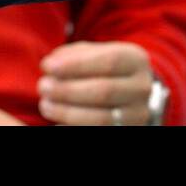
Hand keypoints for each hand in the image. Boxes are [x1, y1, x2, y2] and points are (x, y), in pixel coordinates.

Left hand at [36, 41, 155, 125]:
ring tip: (45, 104)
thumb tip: (50, 65)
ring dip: (68, 112)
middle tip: (43, 87)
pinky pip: (99, 132)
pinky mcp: (127, 131)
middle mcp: (142, 88)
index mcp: (136, 61)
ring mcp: (137, 115)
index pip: (108, 61)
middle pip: (104, 91)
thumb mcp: (95, 54)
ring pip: (102, 118)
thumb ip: (74, 55)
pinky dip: (73, 127)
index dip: (76, 65)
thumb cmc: (104, 69)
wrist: (130, 93)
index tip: (47, 66)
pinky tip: (57, 122)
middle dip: (68, 90)